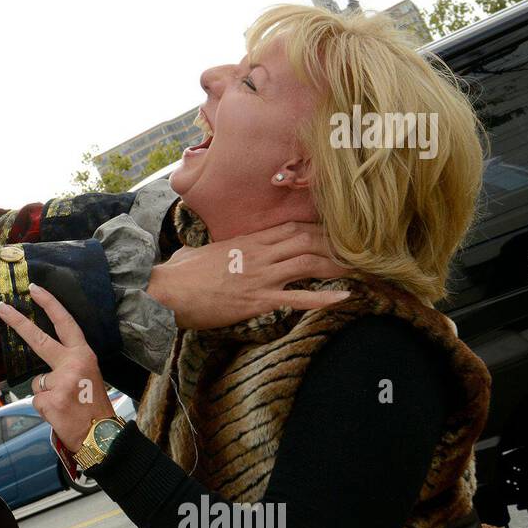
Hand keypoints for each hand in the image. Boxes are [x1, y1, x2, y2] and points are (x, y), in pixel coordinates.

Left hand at [0, 282, 115, 451]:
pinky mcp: (48, 400)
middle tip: (1, 307)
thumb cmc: (94, 407)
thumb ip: (68, 366)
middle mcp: (72, 364)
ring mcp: (59, 382)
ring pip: (37, 382)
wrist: (100, 436)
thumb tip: (43, 371)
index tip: (34, 289)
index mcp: (83, 355)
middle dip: (18, 322)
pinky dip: (45, 409)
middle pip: (39, 340)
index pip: (65, 323)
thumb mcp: (88, 377)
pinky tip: (59, 414)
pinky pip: (36, 400)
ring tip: (64, 405)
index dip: (50, 304)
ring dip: (46, 394)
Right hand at [146, 221, 349, 329]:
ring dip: (337, 265)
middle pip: (307, 240)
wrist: (166, 291)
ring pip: (309, 262)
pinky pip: (299, 297)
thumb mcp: (200, 252)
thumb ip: (213, 250)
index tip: (335, 234)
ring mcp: (260, 276)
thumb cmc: (178, 273)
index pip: (291, 228)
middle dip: (336, 244)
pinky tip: (346, 297)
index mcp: (247, 241)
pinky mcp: (258, 300)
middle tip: (358, 251)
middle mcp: (259, 254)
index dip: (318, 229)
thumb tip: (202, 252)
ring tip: (361, 269)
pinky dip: (325, 297)